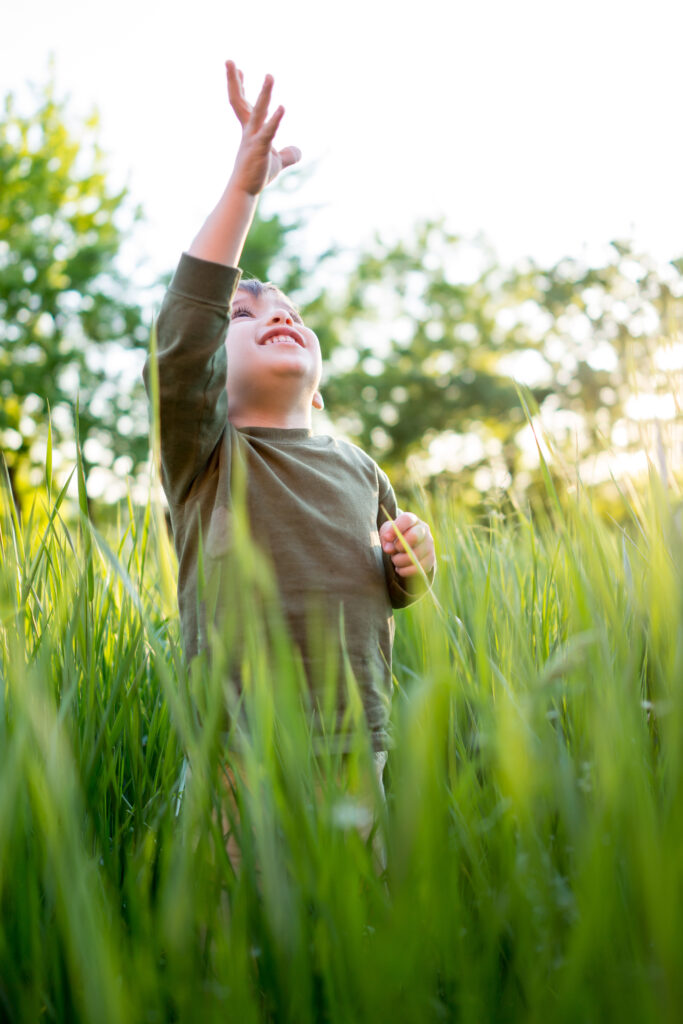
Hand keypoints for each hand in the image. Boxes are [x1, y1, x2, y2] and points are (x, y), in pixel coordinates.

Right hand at [226, 61, 300, 195]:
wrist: (244, 191)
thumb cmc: (256, 175)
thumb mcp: (275, 162)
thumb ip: (287, 154)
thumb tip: (298, 150)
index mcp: (249, 130)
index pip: (244, 104)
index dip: (242, 86)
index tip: (239, 69)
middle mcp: (248, 130)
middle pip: (240, 101)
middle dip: (235, 81)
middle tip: (229, 60)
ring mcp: (252, 139)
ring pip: (258, 112)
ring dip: (265, 94)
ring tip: (270, 76)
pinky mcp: (260, 149)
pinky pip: (268, 132)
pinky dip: (275, 120)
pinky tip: (282, 108)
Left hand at [379, 512, 435, 578]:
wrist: (408, 548)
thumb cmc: (395, 537)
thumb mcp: (387, 532)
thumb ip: (386, 536)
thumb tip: (389, 548)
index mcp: (413, 520)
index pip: (407, 519)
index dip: (396, 528)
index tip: (386, 537)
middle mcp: (424, 530)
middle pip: (414, 536)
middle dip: (400, 546)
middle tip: (394, 550)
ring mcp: (429, 545)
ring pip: (414, 555)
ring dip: (399, 560)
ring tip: (395, 560)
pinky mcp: (431, 560)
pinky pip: (417, 568)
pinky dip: (405, 571)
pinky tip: (400, 568)